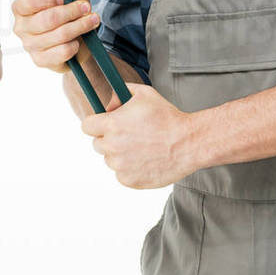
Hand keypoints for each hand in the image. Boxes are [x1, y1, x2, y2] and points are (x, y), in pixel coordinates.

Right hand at [10, 0, 100, 72]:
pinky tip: (78, 41)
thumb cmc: (70, 11)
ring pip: (59, 35)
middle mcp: (21, 26)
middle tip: (87, 7)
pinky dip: (75, 45)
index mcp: (22, 6)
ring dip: (80, 27)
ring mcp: (29, 45)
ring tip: (91, 21)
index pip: (29, 1)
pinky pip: (62, 52)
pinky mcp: (40, 61)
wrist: (80, 39)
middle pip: (49, 19)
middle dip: (73, 12)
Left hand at [80, 83, 202, 188]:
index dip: (95, 124)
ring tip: (142, 148)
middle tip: (128, 136)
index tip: (104, 125)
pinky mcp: (130, 181)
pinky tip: (146, 160)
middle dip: (108, 139)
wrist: (189, 142)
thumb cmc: (167, 117)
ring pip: (110, 160)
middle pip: (97, 144)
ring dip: (120, 155)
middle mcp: (112, 147)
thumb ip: (120, 94)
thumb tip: (108, 104)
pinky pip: (121, 175)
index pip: (86, 127)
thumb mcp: (143, 94)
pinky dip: (130, 169)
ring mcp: (120, 166)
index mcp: (112, 125)